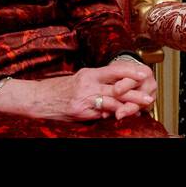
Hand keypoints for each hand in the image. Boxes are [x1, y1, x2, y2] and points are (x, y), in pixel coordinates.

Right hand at [0, 62, 156, 121]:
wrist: (36, 98)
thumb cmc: (58, 89)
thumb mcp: (78, 79)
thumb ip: (96, 81)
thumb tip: (114, 85)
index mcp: (89, 73)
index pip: (114, 69)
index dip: (131, 72)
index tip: (144, 74)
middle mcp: (88, 84)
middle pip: (116, 87)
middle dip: (134, 93)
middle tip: (148, 96)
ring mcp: (84, 99)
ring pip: (111, 101)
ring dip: (127, 106)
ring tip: (140, 109)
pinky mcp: (79, 112)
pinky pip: (99, 114)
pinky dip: (110, 115)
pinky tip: (119, 117)